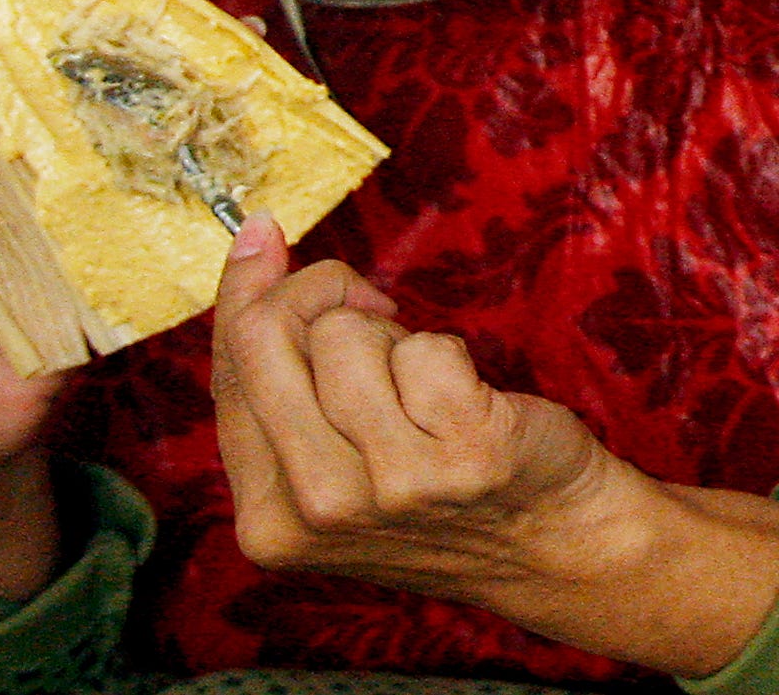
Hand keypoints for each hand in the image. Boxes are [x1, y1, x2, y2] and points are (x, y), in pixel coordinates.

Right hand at [211, 220, 778, 675]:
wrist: (550, 543)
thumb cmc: (438, 486)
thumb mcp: (331, 462)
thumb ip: (278, 379)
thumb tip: (254, 239)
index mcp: (266, 518)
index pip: (228, 369)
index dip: (247, 290)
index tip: (265, 236)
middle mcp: (318, 509)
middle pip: (271, 337)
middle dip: (319, 293)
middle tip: (367, 302)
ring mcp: (392, 486)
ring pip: (347, 333)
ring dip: (392, 335)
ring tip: (422, 383)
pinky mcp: (465, 454)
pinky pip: (426, 348)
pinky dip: (448, 354)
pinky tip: (467, 399)